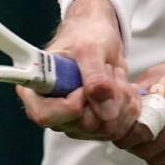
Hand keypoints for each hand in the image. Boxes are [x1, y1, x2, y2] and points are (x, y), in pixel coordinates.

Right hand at [15, 0, 140, 140]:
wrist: (100, 35)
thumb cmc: (86, 35)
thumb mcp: (91, 49)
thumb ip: (96, 78)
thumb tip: (106, 113)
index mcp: (36, 90)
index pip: (46, 116)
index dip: (72, 105)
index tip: (85, 85)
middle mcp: (52, 110)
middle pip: (82, 125)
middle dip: (106, 98)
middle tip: (111, 70)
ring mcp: (73, 120)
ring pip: (105, 129)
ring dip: (121, 101)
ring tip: (117, 74)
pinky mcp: (94, 124)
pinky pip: (118, 128)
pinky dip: (128, 107)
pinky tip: (125, 88)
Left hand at [114, 55, 164, 164]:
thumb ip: (147, 83)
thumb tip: (120, 99)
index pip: (139, 124)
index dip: (125, 131)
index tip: (120, 129)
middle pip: (146, 146)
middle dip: (133, 144)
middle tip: (131, 138)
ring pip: (158, 158)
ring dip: (148, 152)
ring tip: (151, 139)